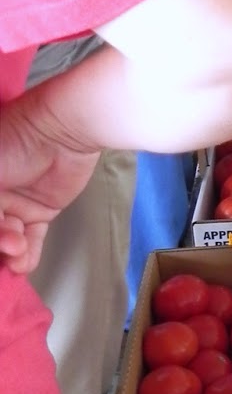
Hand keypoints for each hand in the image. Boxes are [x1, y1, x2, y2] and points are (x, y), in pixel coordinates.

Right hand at [0, 95, 99, 274]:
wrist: (63, 129)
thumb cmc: (13, 141)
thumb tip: (0, 230)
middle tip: (7, 245)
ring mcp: (14, 204)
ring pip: (6, 238)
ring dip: (9, 251)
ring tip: (16, 250)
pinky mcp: (42, 211)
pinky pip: (31, 239)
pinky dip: (27, 255)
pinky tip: (23, 264)